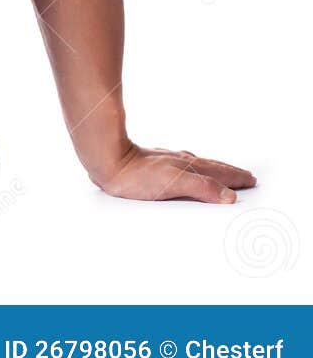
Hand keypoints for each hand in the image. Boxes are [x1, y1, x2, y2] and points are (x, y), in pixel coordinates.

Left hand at [90, 142, 256, 203]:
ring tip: (223, 174)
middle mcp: (180, 161)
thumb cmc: (137, 174)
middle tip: (245, 176)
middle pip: (212, 167)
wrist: (107, 161)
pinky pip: (181, 167)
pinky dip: (193, 170)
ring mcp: (167, 162)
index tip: (251, 180)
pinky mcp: (153, 165)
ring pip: (197, 166)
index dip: (236, 178)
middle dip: (229, 173)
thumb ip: (203, 188)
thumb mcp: (175, 183)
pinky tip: (185, 171)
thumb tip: (230, 196)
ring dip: (213, 171)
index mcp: (190, 166)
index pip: (220, 173)